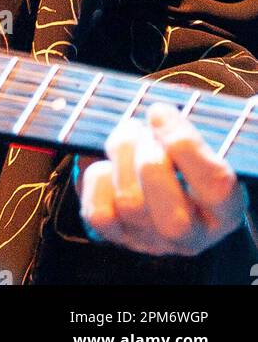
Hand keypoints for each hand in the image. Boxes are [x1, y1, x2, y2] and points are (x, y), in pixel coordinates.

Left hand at [74, 103, 248, 255]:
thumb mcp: (215, 139)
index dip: (184, 145)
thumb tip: (252, 102)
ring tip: (128, 133)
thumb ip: (227, 124)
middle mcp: (192, 235)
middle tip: (144, 129)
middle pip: (172, 217)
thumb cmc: (188, 152)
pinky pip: (100, 214)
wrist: (159, 176)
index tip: (160, 112)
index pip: (215, 187)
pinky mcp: (117, 236)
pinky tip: (110, 164)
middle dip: (150, 164)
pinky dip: (98, 180)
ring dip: (121, 157)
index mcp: (226, 210)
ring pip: (131, 205)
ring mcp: (152, 240)